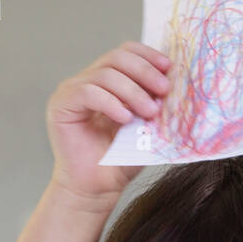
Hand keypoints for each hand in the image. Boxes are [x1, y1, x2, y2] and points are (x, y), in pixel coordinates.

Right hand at [46, 42, 171, 203]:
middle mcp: (89, 81)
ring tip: (149, 112)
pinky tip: (125, 118)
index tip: (169, 68)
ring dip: (132, 91)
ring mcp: (73, 91)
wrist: (98, 188)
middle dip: (145, 72)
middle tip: (164, 91)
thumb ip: (157, 107)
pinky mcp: (62, 105)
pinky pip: (88, 92)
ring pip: (105, 74)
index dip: (148, 56)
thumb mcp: (147, 129)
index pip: (126, 53)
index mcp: (109, 82)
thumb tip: (180, 88)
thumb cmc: (122, 161)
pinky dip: (111, 102)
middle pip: (117, 58)